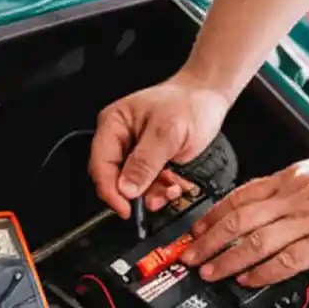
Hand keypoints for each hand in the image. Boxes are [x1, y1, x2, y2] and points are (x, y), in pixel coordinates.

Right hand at [89, 71, 230, 218]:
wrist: (208, 99)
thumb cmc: (188, 103)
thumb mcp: (167, 131)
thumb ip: (145, 161)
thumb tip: (126, 188)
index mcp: (114, 124)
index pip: (100, 164)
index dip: (109, 190)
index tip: (125, 208)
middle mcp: (120, 141)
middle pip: (114, 180)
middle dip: (135, 194)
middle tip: (155, 199)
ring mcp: (135, 154)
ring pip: (134, 188)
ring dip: (153, 194)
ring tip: (172, 187)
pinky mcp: (151, 165)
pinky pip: (150, 188)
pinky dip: (163, 191)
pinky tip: (175, 185)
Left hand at [181, 145, 308, 285]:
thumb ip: (299, 186)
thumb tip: (279, 200)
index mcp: (293, 179)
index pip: (240, 196)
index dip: (213, 215)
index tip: (195, 229)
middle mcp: (295, 197)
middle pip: (238, 218)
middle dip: (208, 240)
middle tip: (189, 256)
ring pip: (256, 240)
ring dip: (227, 258)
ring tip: (209, 272)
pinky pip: (287, 258)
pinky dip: (263, 271)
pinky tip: (249, 280)